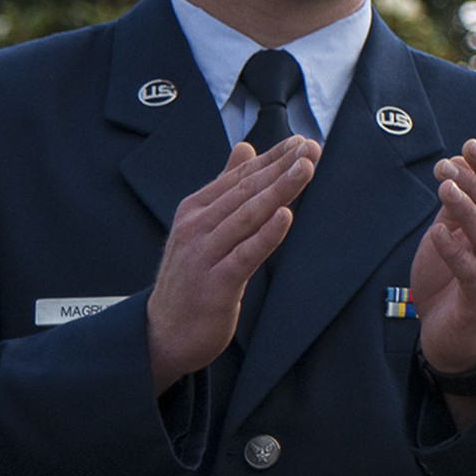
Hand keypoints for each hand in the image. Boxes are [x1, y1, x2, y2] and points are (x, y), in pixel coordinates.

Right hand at [147, 137, 316, 393]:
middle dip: (281, 167)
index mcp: (195, 211)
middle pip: (246, 191)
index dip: (272, 158)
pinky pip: (245, 255)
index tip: (302, 141)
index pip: (239, 177)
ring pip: (247, 216)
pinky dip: (265, 234)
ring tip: (305, 169)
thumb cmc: (191, 278)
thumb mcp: (203, 226)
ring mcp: (204, 255)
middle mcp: (197, 228)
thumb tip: (245, 148)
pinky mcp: (215, 284)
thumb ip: (225, 187)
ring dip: (279, 190)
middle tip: (311, 148)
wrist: (163, 334)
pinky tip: (285, 215)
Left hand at [408, 139, 475, 377]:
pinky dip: (454, 250)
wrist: (450, 337)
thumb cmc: (452, 282)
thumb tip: (456, 162)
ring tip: (444, 188)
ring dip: (468, 209)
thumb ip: (457, 206)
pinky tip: (436, 232)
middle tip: (445, 166)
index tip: (469, 145)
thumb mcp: (453, 236)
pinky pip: (471, 271)